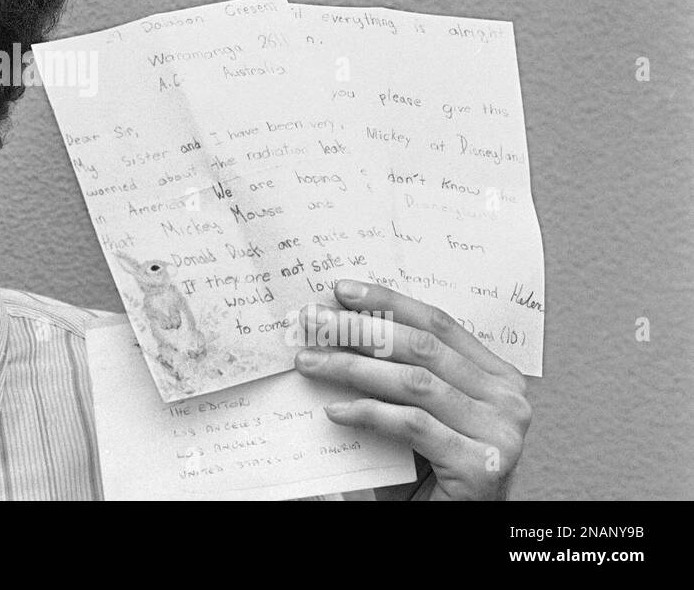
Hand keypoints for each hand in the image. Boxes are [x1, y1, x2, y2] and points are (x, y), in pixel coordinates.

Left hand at [293, 279, 531, 499]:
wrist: (454, 528)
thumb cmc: (431, 471)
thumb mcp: (420, 411)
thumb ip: (399, 370)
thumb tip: (340, 323)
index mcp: (498, 376)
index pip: (438, 324)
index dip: (388, 302)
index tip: (341, 290)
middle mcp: (510, 400)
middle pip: (423, 347)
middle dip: (360, 329)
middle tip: (313, 320)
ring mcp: (501, 433)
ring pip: (415, 382)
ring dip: (353, 367)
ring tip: (310, 362)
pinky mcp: (483, 466)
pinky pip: (412, 425)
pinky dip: (368, 413)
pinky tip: (334, 410)